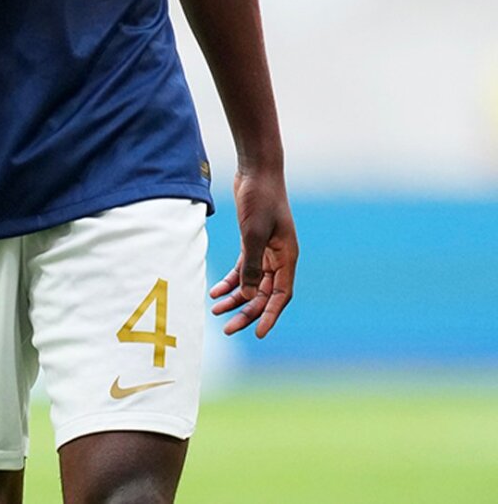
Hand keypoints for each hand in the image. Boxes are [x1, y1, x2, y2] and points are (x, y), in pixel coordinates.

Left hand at [210, 169, 297, 337]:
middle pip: (264, 293)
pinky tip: (216, 291)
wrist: (256, 170)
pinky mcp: (253, 241)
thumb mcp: (253, 233)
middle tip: (228, 328)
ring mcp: (266, 249)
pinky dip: (231, 281)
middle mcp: (279, 257)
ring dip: (236, 298)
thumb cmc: (260, 198)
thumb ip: (251, 265)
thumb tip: (247, 296)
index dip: (270, 315)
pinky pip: (243, 268)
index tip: (257, 333)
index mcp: (287, 257)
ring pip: (252, 283)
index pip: (281, 295)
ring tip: (217, 312)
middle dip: (247, 311)